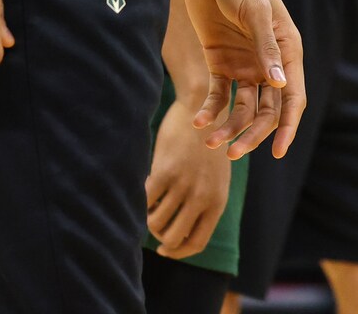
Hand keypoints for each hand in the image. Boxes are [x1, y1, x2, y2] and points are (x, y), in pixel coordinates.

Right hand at [146, 95, 232, 259]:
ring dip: (147, 218)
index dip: (177, 252)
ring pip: (155, 223)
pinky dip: (140, 201)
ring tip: (149, 203)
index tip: (164, 249)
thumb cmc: (206, 142)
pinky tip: (144, 188)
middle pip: (173, 238)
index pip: (195, 244)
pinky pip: (145, 201)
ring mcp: (184, 185)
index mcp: (217, 201)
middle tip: (153, 222)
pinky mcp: (166, 171)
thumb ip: (203, 203)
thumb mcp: (215, 176)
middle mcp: (202, 197)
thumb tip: (177, 236)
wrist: (202, 105)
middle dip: (160, 236)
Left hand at [179, 0, 305, 159]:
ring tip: (209, 141)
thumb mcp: (253, 10)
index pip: (292, 96)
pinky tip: (198, 120)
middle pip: (266, 109)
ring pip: (242, 107)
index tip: (277, 152)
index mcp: (287, 48)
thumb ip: (266, 46)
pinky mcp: (220, 60)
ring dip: (229, 127)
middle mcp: (268, 60)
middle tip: (233, 153)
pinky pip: (218, 94)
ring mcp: (244, 61)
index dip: (287, 126)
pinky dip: (210, 110)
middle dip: (252, 134)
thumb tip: (281, 85)